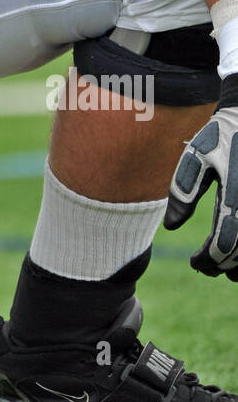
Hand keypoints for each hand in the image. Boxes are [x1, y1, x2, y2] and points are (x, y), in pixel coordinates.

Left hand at [164, 106, 237, 277]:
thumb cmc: (222, 134)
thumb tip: (171, 226)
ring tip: (225, 267)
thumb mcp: (198, 156)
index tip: (195, 263)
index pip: (223, 243)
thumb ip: (183, 189)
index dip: (209, 260)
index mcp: (235, 196)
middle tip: (206, 267)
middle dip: (223, 265)